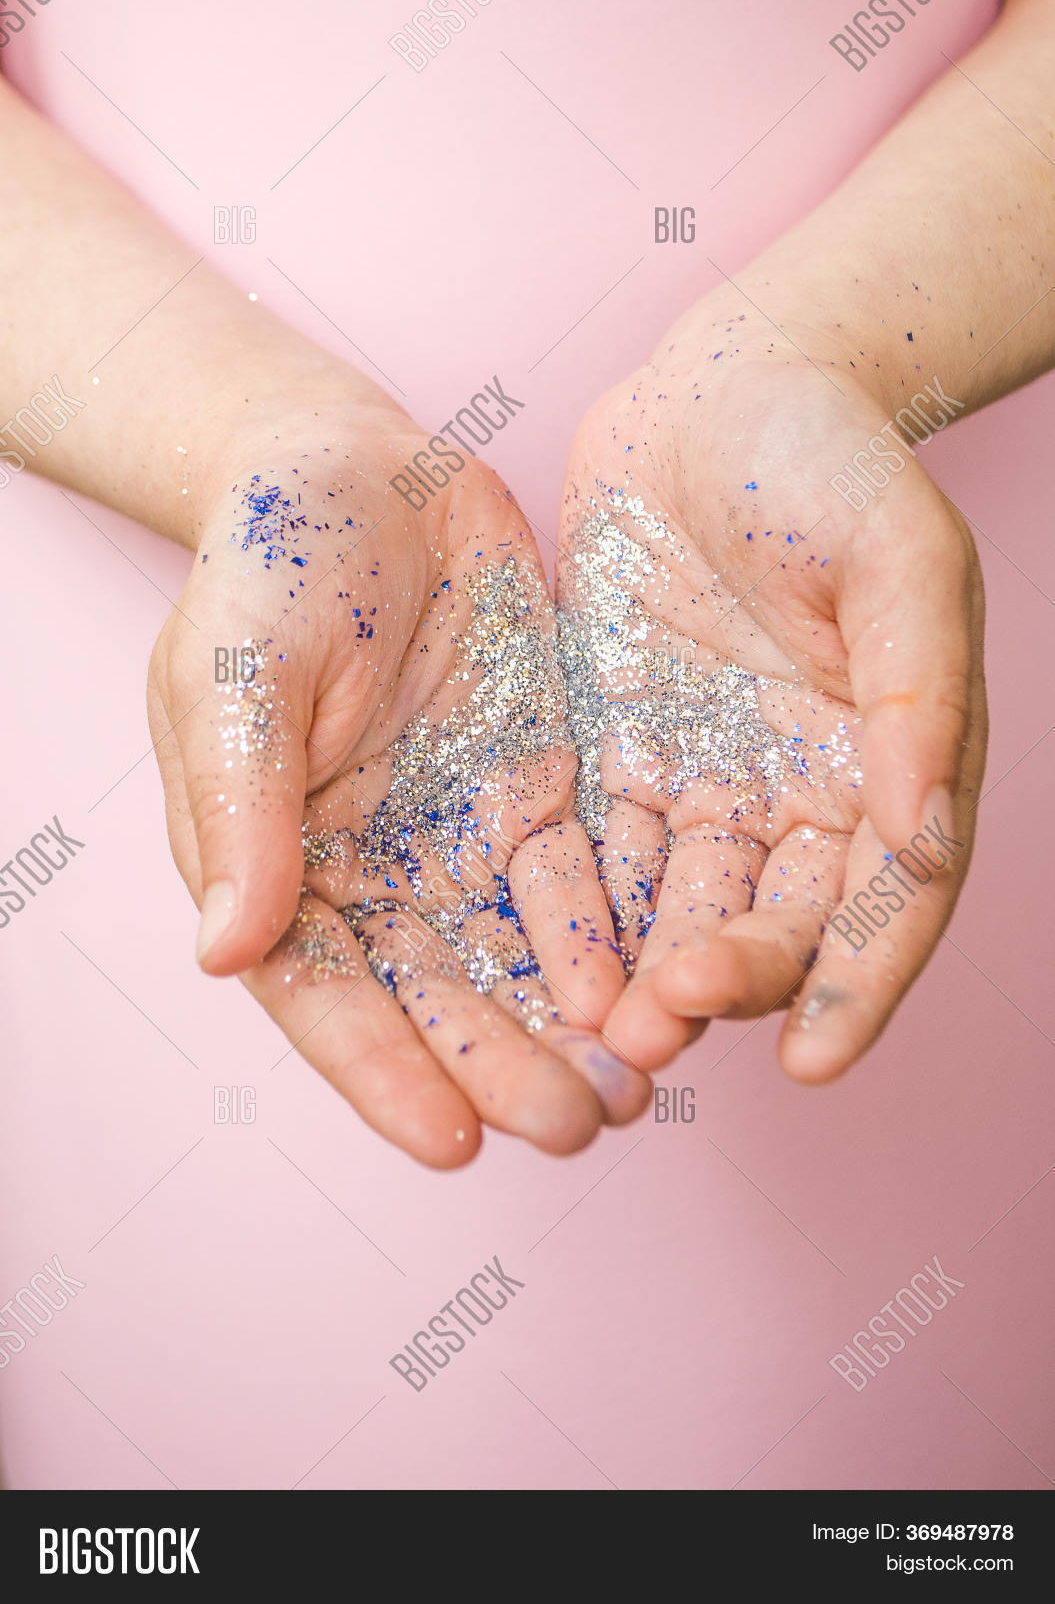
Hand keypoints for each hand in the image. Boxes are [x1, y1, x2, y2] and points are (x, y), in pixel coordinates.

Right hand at [148, 396, 646, 1166]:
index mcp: (276, 861)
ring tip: (630, 1085)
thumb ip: (241, 811)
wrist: (363, 464)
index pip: (326, 993)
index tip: (453, 1140)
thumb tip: (227, 955)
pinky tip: (649, 982)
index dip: (384, 1072)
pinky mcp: (531, 789)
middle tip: (575, 1123)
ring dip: (567, 1025)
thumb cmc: (272, 564)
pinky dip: (605, 935)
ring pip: (512, 957)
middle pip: (436, 994)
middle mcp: (368, 869)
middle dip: (501, 1065)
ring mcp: (453, 832)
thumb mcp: (237, 674)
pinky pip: (572, 881)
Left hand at [556, 292, 985, 1080]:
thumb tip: (918, 829)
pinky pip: (599, 855)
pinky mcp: (620, 760)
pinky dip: (581, 913)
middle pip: (773, 922)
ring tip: (603, 1028)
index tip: (812, 1060)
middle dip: (726, 982)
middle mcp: (799, 795)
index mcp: (889, 765)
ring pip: (679, 907)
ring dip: (644, 972)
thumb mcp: (900, 557)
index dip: (856, 986)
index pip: (885, 902)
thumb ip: (915, 692)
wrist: (720, 389)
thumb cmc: (830, 459)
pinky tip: (546, 960)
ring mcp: (706, 783)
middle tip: (662, 1023)